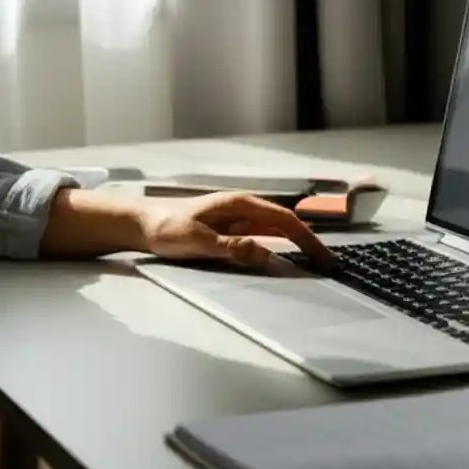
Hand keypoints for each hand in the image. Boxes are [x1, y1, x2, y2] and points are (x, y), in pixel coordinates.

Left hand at [136, 192, 333, 267]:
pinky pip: (261, 238)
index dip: (306, 238)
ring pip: (275, 231)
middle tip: (327, 264)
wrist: (142, 223)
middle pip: (285, 224)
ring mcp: (238, 219)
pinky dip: (277, 248)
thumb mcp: (197, 240)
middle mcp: (243, 208)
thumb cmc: (166, 227)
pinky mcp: (230, 230)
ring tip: (313, 263)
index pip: (284, 220)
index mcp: (240, 205)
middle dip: (308, 242)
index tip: (322, 256)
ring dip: (295, 245)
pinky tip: (283, 259)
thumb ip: (231, 247)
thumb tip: (264, 253)